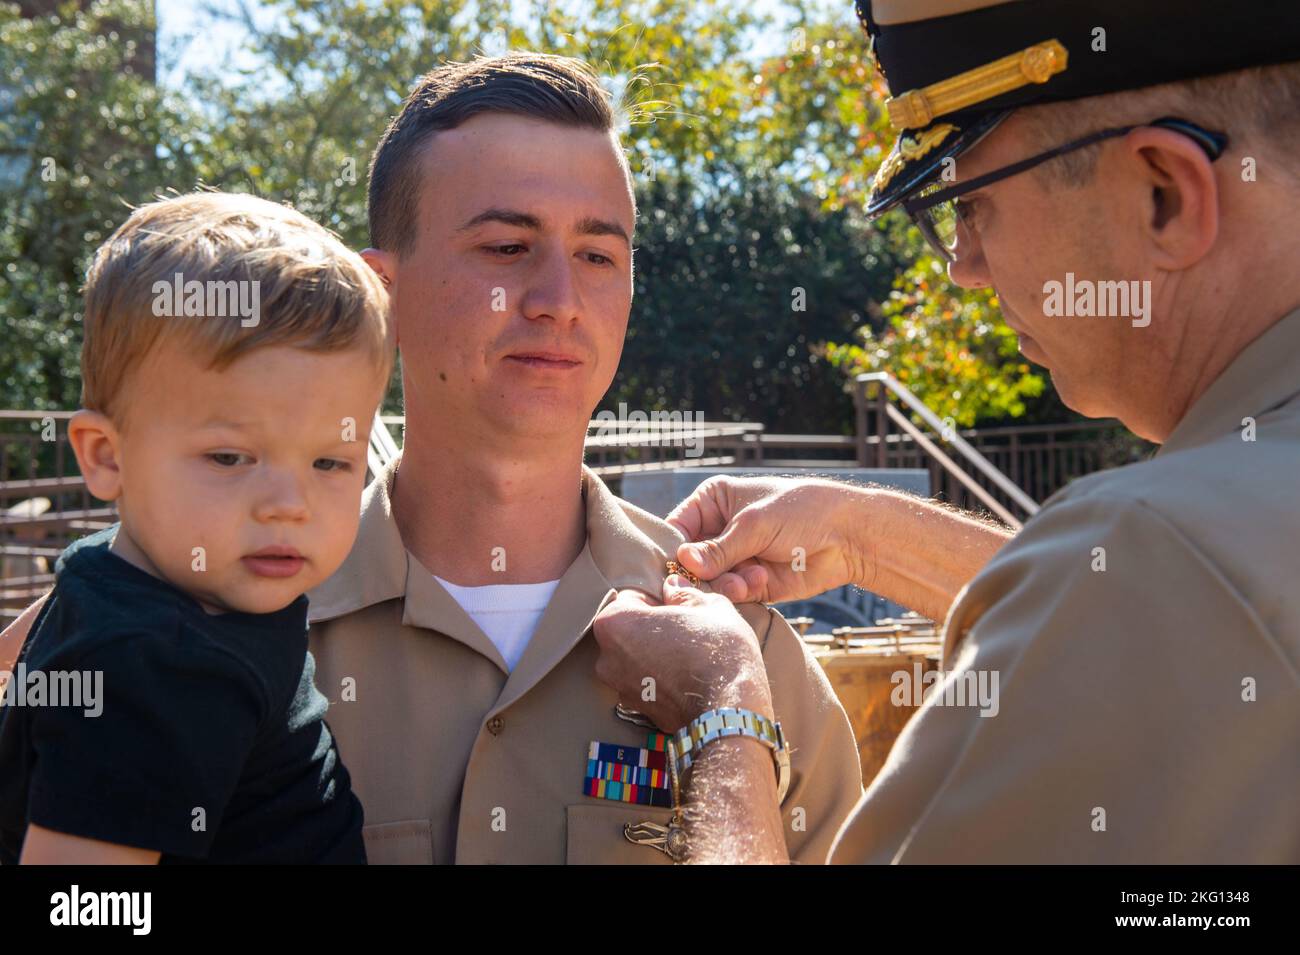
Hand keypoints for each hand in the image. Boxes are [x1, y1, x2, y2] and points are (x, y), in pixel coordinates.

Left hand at [592, 576, 772, 732]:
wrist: (729, 713)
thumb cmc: (718, 652)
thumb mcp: (710, 608)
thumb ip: (685, 594)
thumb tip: (674, 587)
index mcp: (615, 623)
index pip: (631, 598)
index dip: (658, 599)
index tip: (679, 607)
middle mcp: (607, 659)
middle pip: (629, 632)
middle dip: (653, 629)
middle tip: (687, 630)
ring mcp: (621, 690)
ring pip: (637, 661)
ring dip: (657, 656)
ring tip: (691, 657)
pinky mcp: (639, 713)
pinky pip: (648, 686)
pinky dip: (663, 681)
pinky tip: (689, 679)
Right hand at [667, 476, 868, 604]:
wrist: (847, 536)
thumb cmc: (801, 512)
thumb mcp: (755, 525)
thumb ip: (718, 549)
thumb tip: (683, 563)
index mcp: (713, 502)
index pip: (678, 528)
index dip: (675, 549)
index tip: (676, 567)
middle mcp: (720, 531)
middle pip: (690, 561)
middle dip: (701, 573)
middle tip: (713, 580)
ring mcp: (735, 558)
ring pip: (709, 581)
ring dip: (724, 584)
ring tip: (746, 580)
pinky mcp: (751, 583)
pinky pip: (731, 595)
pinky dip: (741, 592)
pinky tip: (760, 581)